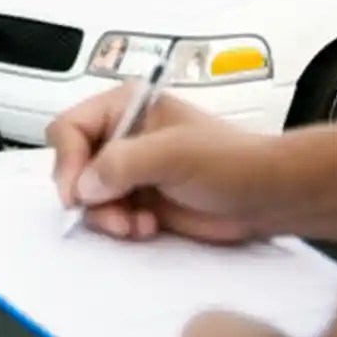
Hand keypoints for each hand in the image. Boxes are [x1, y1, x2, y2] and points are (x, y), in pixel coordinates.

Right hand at [47, 83, 273, 242]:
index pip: (70, 128)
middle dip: (88, 195)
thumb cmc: (231, 162)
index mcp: (125, 107)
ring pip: (87, 196)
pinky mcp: (138, 201)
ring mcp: (129, 171)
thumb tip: (84, 186)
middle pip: (73, 165)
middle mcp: (121, 136)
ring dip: (105, 216)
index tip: (78, 192)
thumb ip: (122, 163)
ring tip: (134, 225)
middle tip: (112, 215)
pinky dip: (120, 226)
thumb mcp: (174, 153)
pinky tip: (147, 228)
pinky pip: (107, 215)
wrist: (268, 199)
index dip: (68, 160)